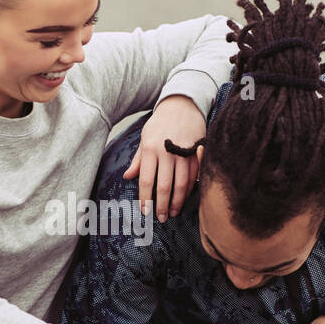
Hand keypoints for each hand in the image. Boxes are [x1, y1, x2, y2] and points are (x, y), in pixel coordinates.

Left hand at [123, 95, 203, 221]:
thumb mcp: (144, 138)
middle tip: (162, 218)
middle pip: (165, 186)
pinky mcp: (196, 153)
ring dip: (178, 201)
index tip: (145, 212)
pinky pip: (194, 176)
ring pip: (182, 184)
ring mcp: (184, 153)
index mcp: (150, 149)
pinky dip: (190, 189)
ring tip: (174, 212)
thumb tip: (127, 177)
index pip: (146, 180)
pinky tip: (185, 198)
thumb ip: (138, 160)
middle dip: (163, 205)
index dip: (146, 199)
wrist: (182, 105)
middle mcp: (167, 152)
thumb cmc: (160, 123)